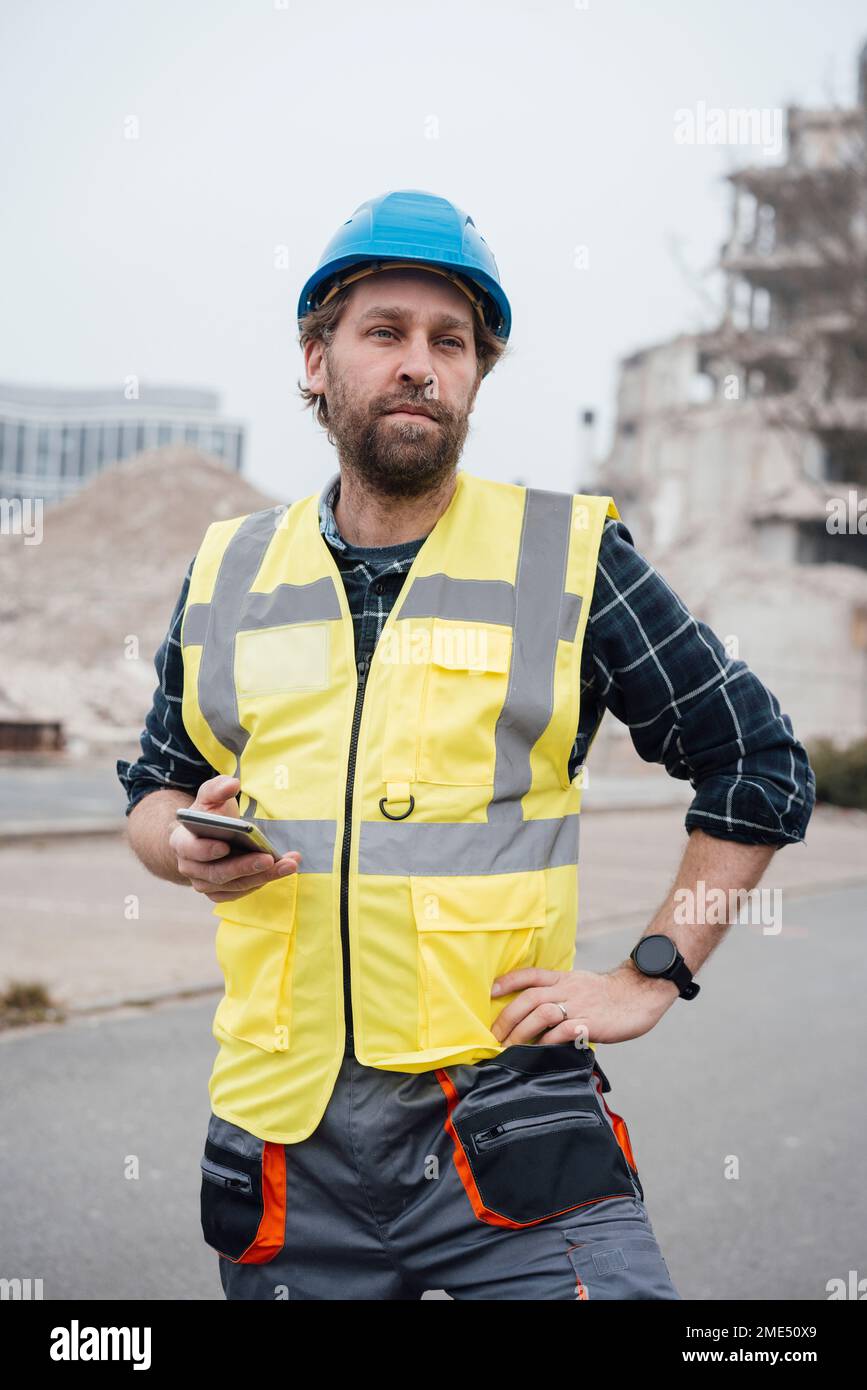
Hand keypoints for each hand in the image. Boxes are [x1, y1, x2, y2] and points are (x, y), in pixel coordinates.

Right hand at [168, 774, 300, 902]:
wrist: (207, 836)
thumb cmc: (209, 815)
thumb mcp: (209, 797)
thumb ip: (217, 788)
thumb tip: (232, 784)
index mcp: (182, 843)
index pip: (191, 850)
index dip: (206, 850)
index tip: (226, 846)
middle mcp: (190, 868)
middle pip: (218, 873)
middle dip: (246, 867)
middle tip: (270, 858)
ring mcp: (205, 884)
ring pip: (235, 885)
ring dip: (263, 876)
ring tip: (288, 864)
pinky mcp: (222, 892)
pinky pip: (243, 891)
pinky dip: (264, 881)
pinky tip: (283, 869)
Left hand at [489, 964, 677, 1045]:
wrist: (642, 992)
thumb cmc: (610, 995)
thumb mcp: (581, 985)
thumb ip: (561, 994)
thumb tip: (538, 1015)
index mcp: (564, 979)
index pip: (531, 975)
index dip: (509, 981)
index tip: (490, 991)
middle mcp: (568, 989)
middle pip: (529, 998)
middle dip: (507, 1017)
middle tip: (493, 1037)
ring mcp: (580, 1005)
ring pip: (542, 1012)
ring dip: (522, 1031)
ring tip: (509, 1048)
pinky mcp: (592, 1023)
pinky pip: (565, 1031)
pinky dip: (549, 1041)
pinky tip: (539, 1051)